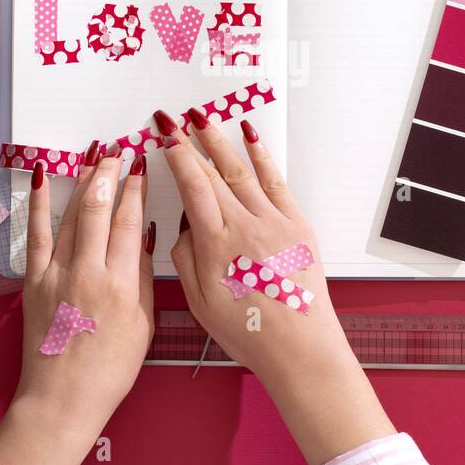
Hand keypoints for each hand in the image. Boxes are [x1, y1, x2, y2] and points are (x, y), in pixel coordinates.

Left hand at [0, 142, 154, 464]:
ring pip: (72, 215)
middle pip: (101, 209)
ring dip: (84, 180)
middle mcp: (90, 274)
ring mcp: (58, 275)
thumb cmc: (109, 370)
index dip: (137, 190)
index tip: (142, 166)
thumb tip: (147, 236)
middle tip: (119, 149)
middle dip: (111, 173)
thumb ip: (145, 277)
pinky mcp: (34, 282)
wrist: (62, 399)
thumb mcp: (143, 325)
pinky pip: (36, 234)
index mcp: (123, 286)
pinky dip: (37, 203)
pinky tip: (41, 177)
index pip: (132, 223)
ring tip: (94, 155)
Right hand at [157, 109, 394, 464]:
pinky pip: (276, 182)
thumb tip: (183, 224)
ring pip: (241, 171)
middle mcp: (244, 226)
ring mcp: (274, 222)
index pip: (192, 188)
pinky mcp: (297, 225)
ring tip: (204, 117)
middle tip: (174, 118)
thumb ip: (185, 257)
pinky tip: (251, 138)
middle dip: (191, 141)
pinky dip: (262, 157)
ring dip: (221, 141)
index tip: (164, 135)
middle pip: (213, 174)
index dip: (176, 156)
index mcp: (216, 246)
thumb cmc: (249, 331)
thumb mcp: (199, 301)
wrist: (299, 346)